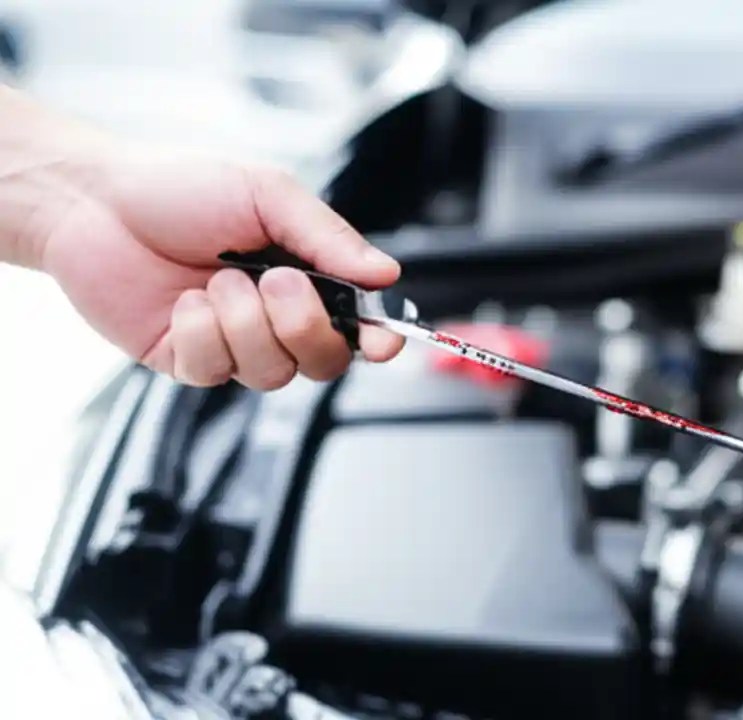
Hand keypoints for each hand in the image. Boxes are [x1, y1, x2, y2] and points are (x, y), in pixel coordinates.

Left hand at [32, 145, 405, 388]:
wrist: (93, 200)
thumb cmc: (179, 188)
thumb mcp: (267, 194)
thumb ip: (329, 237)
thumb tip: (386, 274)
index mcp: (308, 276)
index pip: (360, 325)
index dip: (378, 339)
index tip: (382, 340)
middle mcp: (276, 318)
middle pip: (325, 361)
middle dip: (304, 326)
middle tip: (274, 280)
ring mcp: (234, 344)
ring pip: (272, 373)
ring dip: (244, 323)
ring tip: (214, 280)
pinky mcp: (188, 361)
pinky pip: (214, 372)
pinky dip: (201, 333)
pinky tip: (183, 302)